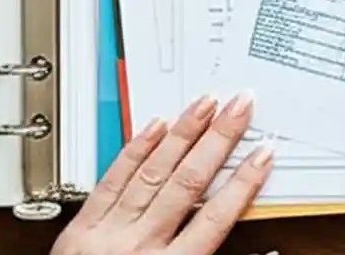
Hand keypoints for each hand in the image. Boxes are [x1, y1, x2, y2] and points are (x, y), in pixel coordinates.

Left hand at [52, 92, 273, 254]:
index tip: (263, 155)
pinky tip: (157, 127)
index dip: (244, 182)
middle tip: (241, 108)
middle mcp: (141, 248)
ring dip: (184, 133)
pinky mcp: (81, 227)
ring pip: (154, 171)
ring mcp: (109, 234)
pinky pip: (113, 179)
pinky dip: (137, 150)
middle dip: (220, 140)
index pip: (217, 217)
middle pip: (189, 183)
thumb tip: (262, 252)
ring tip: (206, 104)